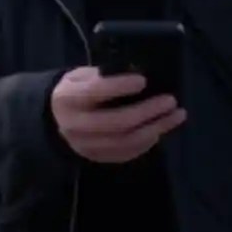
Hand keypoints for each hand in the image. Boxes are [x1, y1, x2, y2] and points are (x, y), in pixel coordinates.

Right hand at [50, 66, 186, 163]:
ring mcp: (86, 146)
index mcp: (69, 98)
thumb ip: (104, 75)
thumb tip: (139, 74)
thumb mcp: (81, 75)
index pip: (95, 92)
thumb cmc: (75, 90)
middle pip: (116, 122)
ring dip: (156, 129)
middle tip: (170, 101)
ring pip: (125, 141)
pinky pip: (126, 153)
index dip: (120, 86)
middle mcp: (76, 125)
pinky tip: (161, 130)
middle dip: (147, 112)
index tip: (143, 80)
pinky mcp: (96, 158)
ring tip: (176, 115)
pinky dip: (147, 142)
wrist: (54, 119)